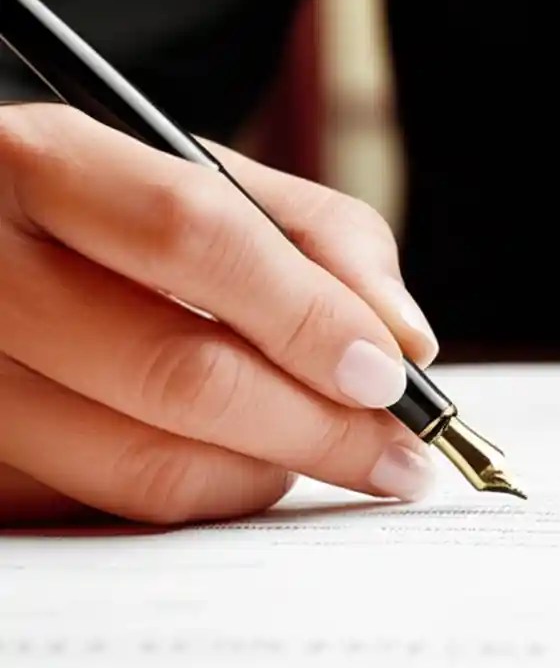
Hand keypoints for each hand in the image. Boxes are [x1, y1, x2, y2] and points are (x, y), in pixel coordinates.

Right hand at [0, 103, 439, 524]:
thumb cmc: (115, 212)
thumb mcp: (210, 181)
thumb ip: (324, 238)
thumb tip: (405, 342)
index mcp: (42, 164)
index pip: (193, 237)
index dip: (306, 315)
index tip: (391, 374)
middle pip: (177, 371)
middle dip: (319, 427)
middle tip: (401, 455)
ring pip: (142, 463)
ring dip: (268, 472)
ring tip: (329, 453)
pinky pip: (110, 506)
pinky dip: (205, 493)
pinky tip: (242, 460)